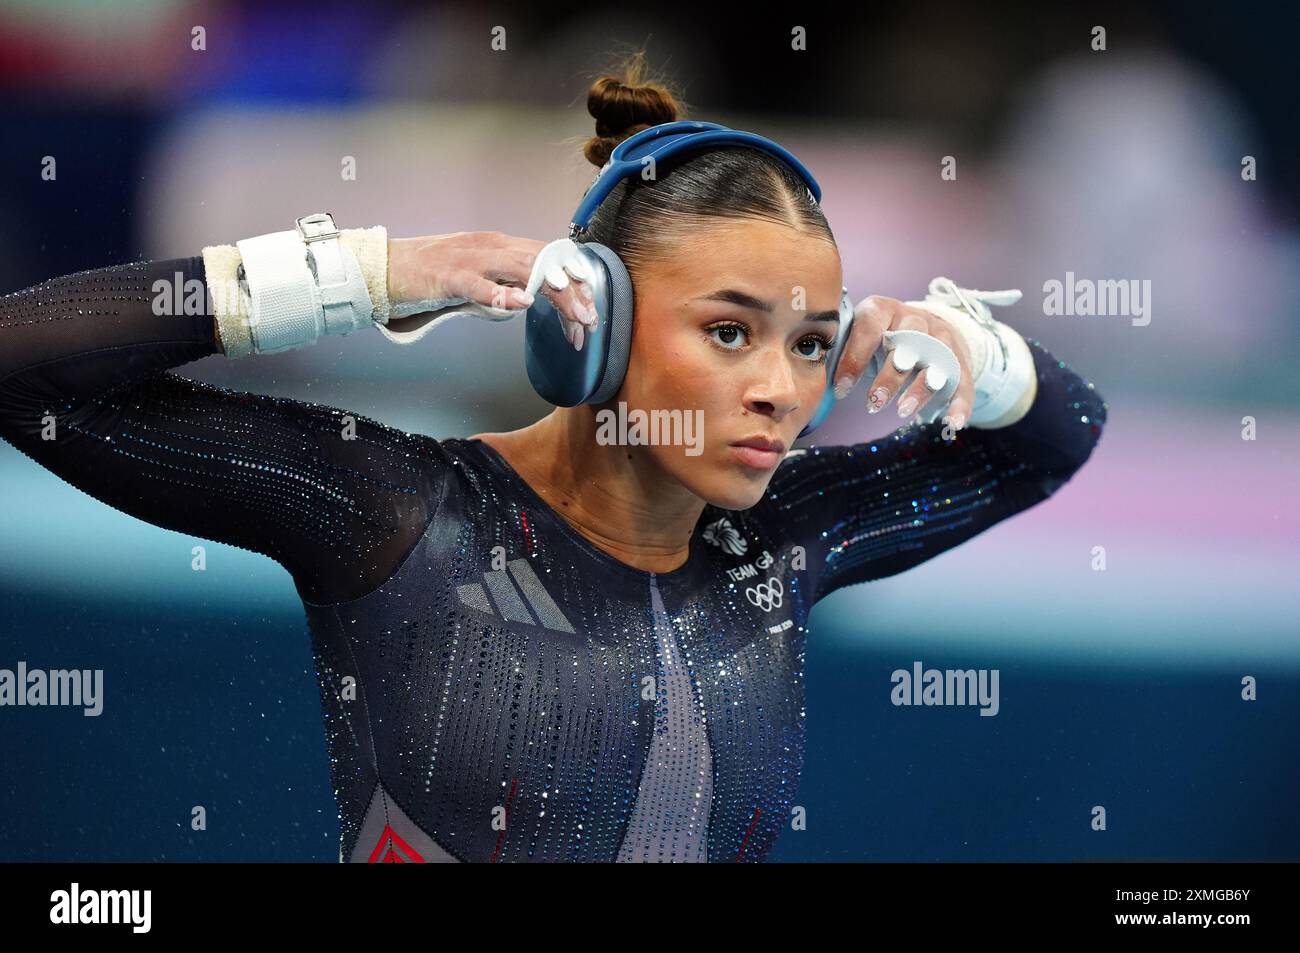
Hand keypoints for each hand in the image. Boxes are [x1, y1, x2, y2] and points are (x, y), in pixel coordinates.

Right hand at [386, 232, 595, 332]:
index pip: (550, 258)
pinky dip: (503, 293)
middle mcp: (492, 246)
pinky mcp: (449, 275)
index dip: (575, 282)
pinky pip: (480, 284)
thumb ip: (504, 283)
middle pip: (546, 263)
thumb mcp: (479, 276)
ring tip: (574, 314)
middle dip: (574, 291)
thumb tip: (529, 299)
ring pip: (523, 268)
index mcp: (501, 246)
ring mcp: (471, 258)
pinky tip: (522, 302)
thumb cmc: (431, 275)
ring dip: (554, 292)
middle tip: (592, 320)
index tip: (592, 309)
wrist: (385, 267)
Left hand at [833, 295, 975, 430]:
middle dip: (890, 376)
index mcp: (882, 310)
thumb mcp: (858, 334)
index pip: (868, 329)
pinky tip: (954, 423)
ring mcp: (940, 336)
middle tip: (874, 403)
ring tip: (903, 412)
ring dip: (920, 388)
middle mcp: (914, 319)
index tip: (840, 390)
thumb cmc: (879, 336)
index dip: (854, 359)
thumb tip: (814, 382)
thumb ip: (841, 351)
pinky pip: (963, 379)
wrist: (924, 325)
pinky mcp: (959, 356)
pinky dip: (960, 403)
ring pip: (936, 360)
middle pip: (907, 343)